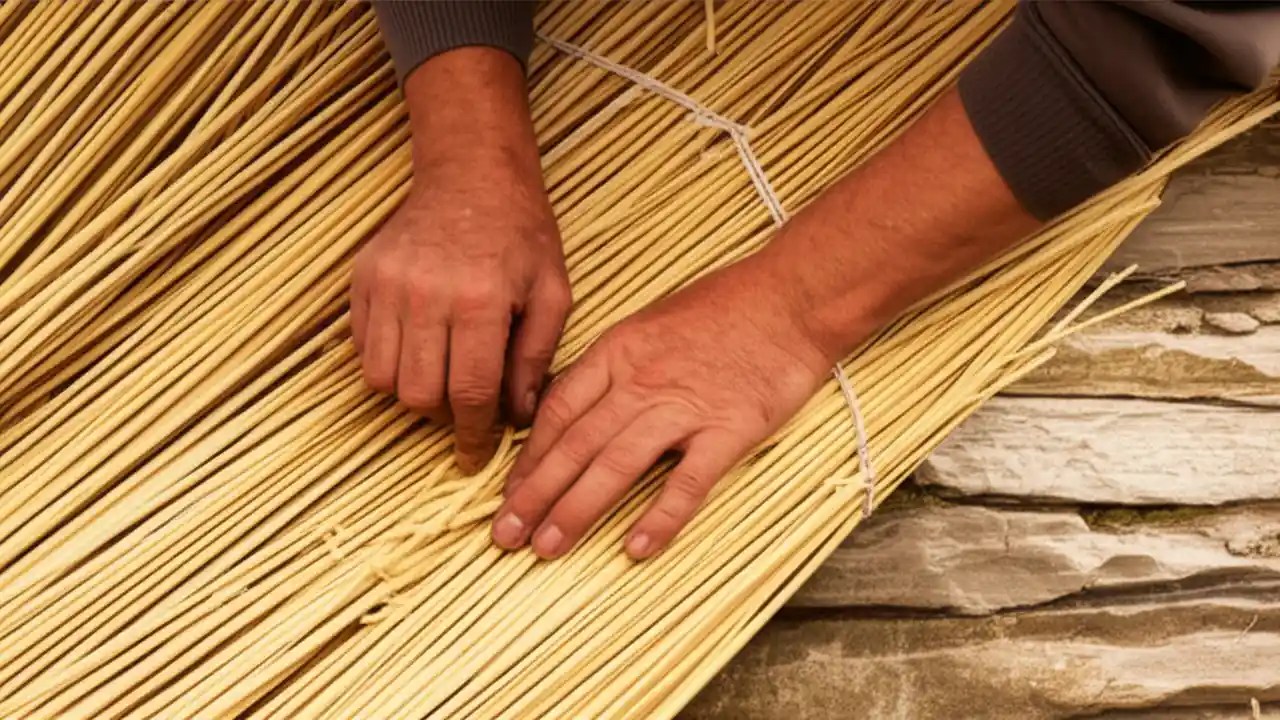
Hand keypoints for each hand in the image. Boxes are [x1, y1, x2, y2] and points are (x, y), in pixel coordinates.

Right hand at [350, 48, 570, 472]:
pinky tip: (418, 349)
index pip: (468, 392)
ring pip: (382, 378)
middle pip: (418, 394)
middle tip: (464, 408)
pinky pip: (362, 348)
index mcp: (481, 300)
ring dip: (411, 392)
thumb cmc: (522, 235)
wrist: (472, 175)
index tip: (475, 454)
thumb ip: (537, 358)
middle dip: (442, 415)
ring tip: (440, 377)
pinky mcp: (363, 278)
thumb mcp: (553, 293)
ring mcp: (388, 285)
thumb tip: (518, 418)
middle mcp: (427, 294)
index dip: (472, 434)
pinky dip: (386, 363)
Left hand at [490, 256, 831, 559]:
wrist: (791, 299)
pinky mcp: (729, 430)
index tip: (508, 492)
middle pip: (575, 444)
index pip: (557, 410)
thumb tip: (576, 404)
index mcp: (618, 352)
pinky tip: (635, 549)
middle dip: (534, 494)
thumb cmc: (726, 306)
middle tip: (504, 535)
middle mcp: (641, 382)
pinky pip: (687, 482)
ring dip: (576, 509)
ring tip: (547, 548)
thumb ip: (614, 365)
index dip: (528, 456)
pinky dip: (659, 517)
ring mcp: (684, 408)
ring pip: (615, 465)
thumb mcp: (651, 322)